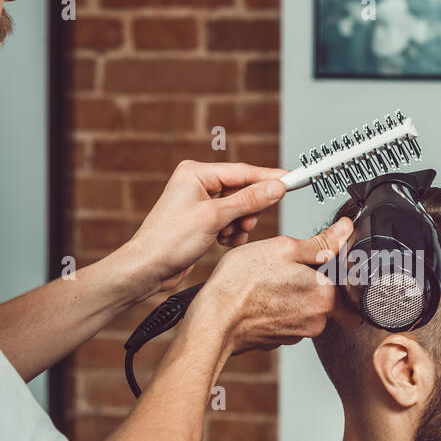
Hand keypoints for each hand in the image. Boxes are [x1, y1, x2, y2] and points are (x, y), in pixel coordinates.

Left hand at [122, 160, 288, 300]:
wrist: (148, 269)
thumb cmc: (168, 241)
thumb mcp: (214, 217)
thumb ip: (249, 201)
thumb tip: (276, 187)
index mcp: (196, 173)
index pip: (243, 172)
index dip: (269, 178)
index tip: (293, 180)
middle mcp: (199, 185)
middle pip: (244, 190)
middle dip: (248, 211)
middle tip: (244, 224)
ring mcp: (201, 203)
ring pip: (240, 209)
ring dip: (240, 225)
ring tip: (227, 235)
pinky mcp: (203, 221)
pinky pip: (232, 222)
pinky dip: (232, 233)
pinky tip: (222, 242)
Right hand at [190, 216, 355, 353]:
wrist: (214, 321)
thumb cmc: (241, 284)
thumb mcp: (283, 248)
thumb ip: (320, 242)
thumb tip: (344, 230)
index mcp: (325, 294)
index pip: (343, 272)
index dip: (328, 258)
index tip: (311, 255)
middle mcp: (318, 319)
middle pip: (325, 290)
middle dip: (310, 277)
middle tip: (283, 268)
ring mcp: (300, 333)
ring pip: (306, 304)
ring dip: (294, 292)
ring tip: (268, 283)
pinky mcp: (282, 340)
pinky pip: (289, 317)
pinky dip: (280, 307)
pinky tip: (261, 298)